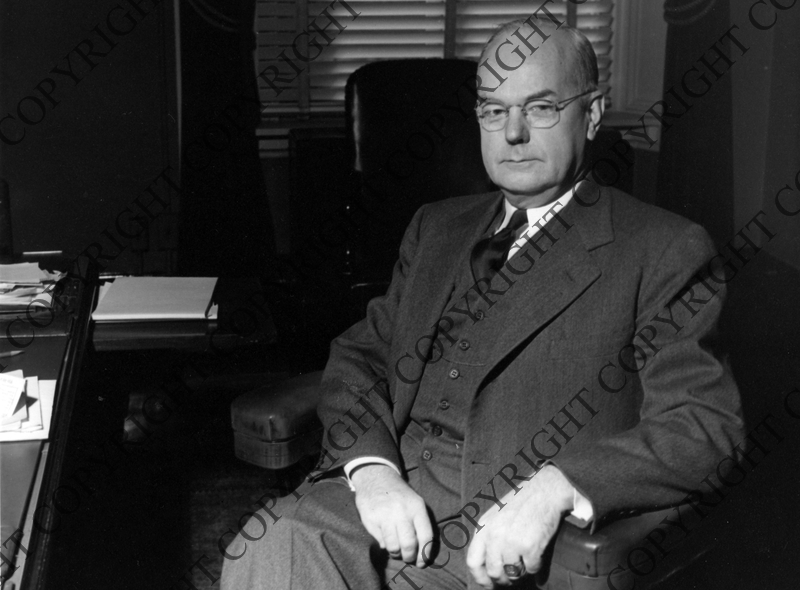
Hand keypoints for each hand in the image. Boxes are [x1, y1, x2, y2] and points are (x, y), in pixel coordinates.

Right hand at [351, 464, 433, 566]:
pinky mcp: (372, 519)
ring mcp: (386, 515)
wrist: (376, 476)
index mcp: (417, 507)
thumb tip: (419, 552)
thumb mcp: (414, 502)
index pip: (426, 536)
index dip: (424, 554)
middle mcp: (402, 511)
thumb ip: (418, 524)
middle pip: (409, 544)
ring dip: (395, 553)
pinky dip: (384, 544)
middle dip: (409, 557)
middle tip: (408, 558)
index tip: (422, 563)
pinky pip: (381, 541)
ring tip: (395, 550)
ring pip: (394, 547)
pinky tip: (385, 537)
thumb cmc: (398, 494)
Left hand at [466, 466, 574, 587]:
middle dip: (504, 579)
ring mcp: (511, 542)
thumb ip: (489, 538)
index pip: (473, 562)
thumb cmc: (521, 503)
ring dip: (521, 572)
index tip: (489, 584)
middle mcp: (494, 536)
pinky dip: (536, 566)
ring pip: (513, 573)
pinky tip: (537, 553)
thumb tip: (489, 569)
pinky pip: (532, 568)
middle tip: (513, 576)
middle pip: (494, 572)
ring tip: (526, 560)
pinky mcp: (530, 546)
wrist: (544, 491)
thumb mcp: (496, 516)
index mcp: (483, 528)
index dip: (481, 578)